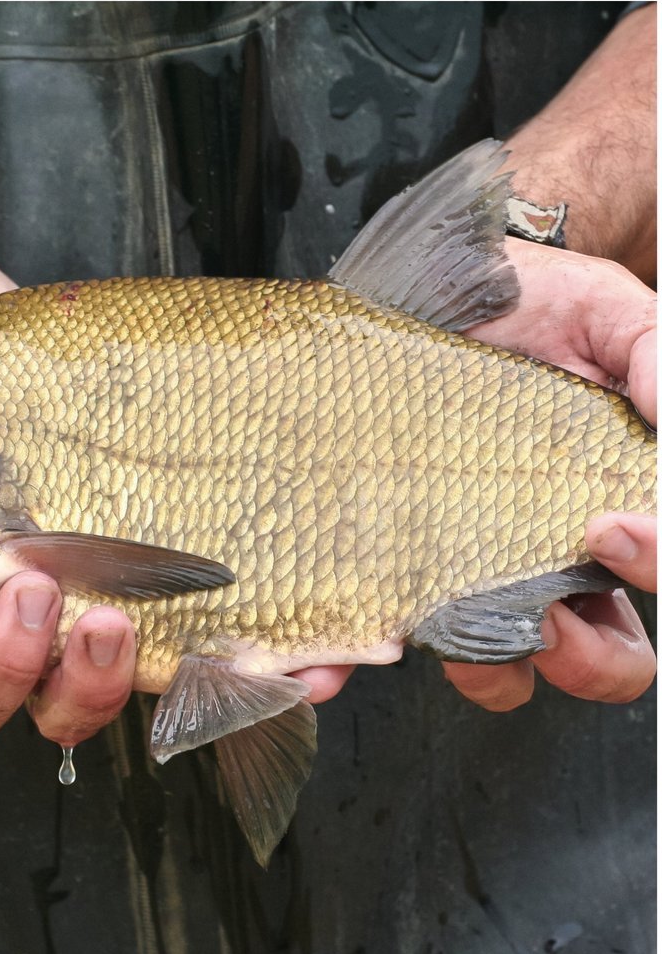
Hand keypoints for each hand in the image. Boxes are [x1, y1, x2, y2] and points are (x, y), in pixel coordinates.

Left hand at [296, 241, 658, 708]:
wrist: (427, 281)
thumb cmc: (530, 303)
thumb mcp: (608, 312)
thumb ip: (657, 354)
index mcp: (614, 506)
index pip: (659, 574)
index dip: (657, 567)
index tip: (610, 527)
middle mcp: (549, 553)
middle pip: (602, 659)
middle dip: (586, 660)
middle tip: (549, 617)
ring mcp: (462, 563)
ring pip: (496, 666)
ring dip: (484, 672)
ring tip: (444, 634)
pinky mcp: (376, 560)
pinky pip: (363, 637)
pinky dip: (345, 663)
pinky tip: (325, 662)